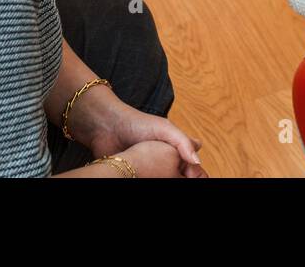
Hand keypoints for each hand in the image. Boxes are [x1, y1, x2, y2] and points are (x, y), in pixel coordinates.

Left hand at [78, 89, 206, 177]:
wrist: (107, 129)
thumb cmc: (137, 123)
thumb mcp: (165, 128)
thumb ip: (183, 143)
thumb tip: (197, 162)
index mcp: (174, 145)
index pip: (192, 160)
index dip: (196, 169)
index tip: (193, 176)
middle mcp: (164, 157)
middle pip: (180, 173)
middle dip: (183, 177)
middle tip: (184, 180)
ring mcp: (151, 167)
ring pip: (166, 179)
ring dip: (169, 179)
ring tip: (169, 180)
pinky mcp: (138, 174)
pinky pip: (150, 181)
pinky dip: (154, 181)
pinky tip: (155, 181)